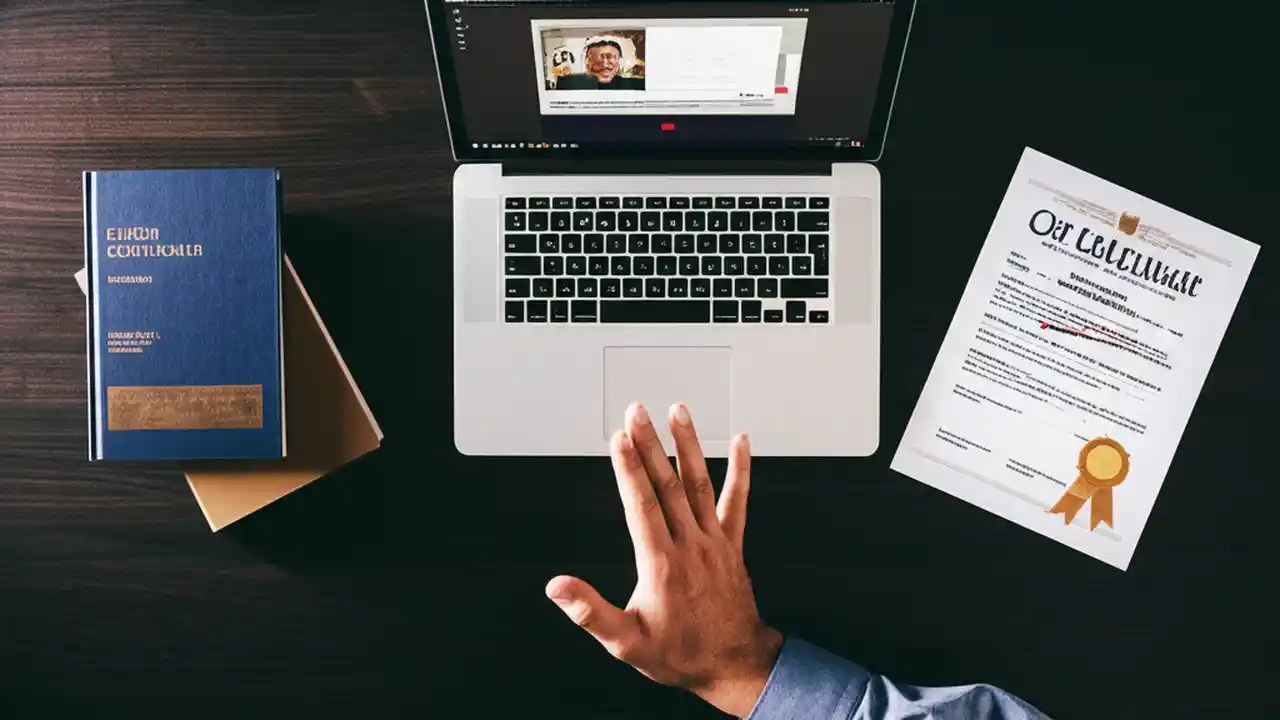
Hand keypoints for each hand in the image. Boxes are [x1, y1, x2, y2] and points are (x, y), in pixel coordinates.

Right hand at [545, 403, 782, 717]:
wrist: (734, 666)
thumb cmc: (679, 655)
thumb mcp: (625, 642)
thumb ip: (590, 612)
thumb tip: (557, 587)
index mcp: (662, 564)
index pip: (641, 505)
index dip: (628, 468)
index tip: (619, 437)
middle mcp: (690, 546)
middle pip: (667, 485)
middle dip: (650, 444)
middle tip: (637, 411)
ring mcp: (714, 542)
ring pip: (699, 484)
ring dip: (688, 445)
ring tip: (678, 411)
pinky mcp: (731, 544)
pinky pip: (737, 501)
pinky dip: (740, 470)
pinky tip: (740, 442)